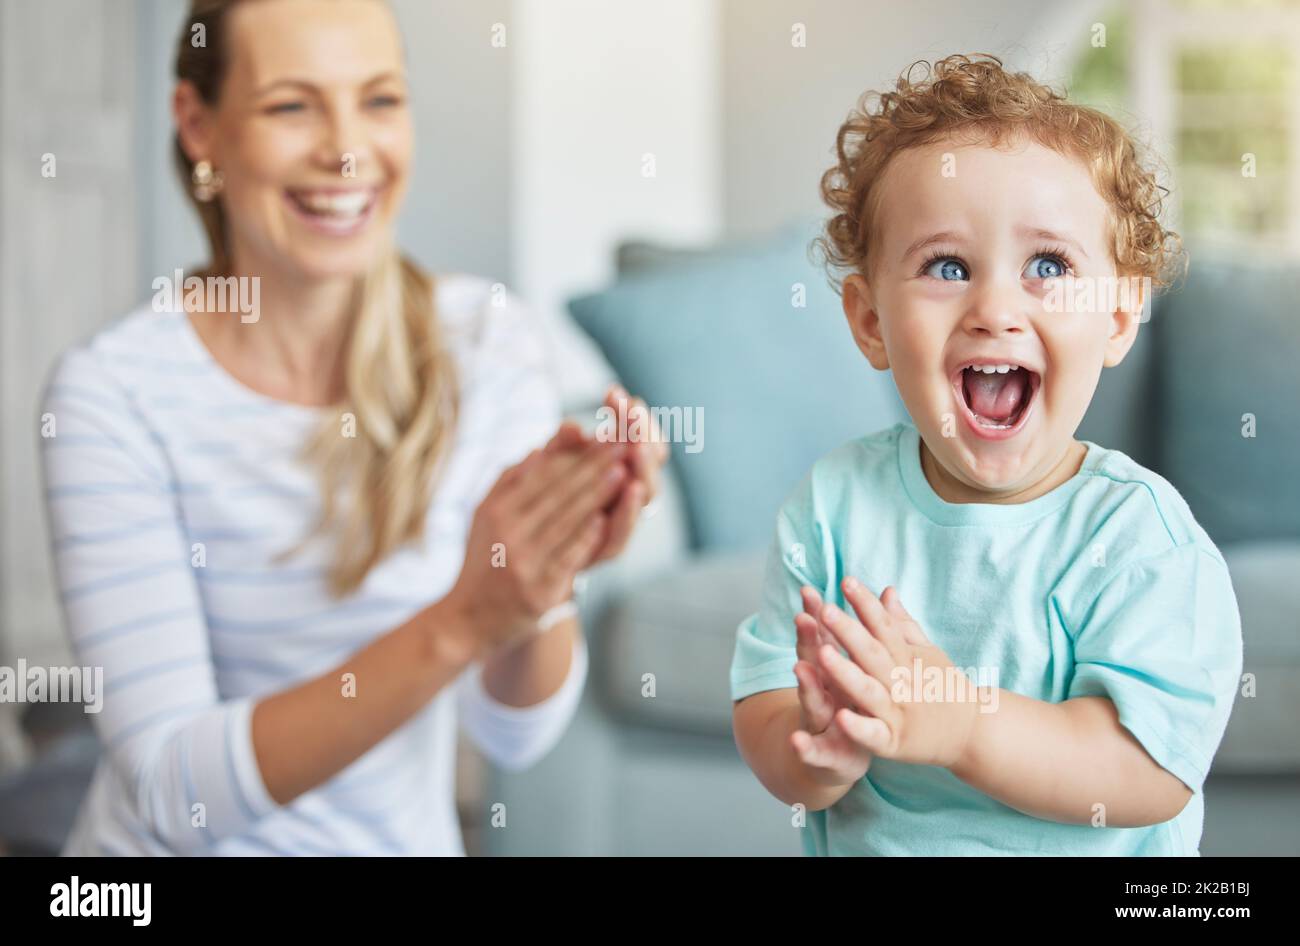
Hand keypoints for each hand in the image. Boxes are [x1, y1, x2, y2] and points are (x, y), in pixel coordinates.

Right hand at [442, 432, 629, 655]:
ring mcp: (523, 562)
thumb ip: (510, 482)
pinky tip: (604, 519)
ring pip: (565, 521)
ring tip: (621, 471)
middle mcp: (508, 532)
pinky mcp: (538, 590)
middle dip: (593, 466)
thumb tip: (538, 449)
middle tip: (622, 443)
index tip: (602, 436)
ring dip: (596, 494)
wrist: (466, 619)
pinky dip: (585, 537)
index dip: (575, 454)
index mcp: (497, 510)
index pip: (543, 475)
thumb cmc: (483, 560)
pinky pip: (565, 557)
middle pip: (558, 493)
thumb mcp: (485, 516)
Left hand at [551, 385, 669, 565]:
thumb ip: (562, 448)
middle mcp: (630, 495)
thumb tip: (572, 427)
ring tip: (636, 446)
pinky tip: (628, 487)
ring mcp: (622, 521)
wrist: (526, 557)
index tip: (616, 393)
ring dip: (643, 466)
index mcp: (621, 469)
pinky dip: (628, 512)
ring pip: (647, 494)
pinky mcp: (606, 550)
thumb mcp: (551, 467)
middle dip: (641, 433)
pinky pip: (625, 532)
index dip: (635, 417)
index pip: (644, 438)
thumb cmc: (542, 500)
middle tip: (632, 411)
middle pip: (651, 459)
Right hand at [789, 586, 873, 786]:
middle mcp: (823, 693)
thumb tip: (860, 598)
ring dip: (806, 685)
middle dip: (808, 640)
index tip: (810, 591)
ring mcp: (820, 722)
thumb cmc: (847, 709)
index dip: (817, 615)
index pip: (824, 639)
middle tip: (802, 618)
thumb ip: (844, 640)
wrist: (834, 761)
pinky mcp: (821, 754)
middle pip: (813, 663)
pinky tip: (796, 742)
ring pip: (812, 701)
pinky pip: (813, 751)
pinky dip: (804, 747)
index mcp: (834, 674)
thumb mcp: (849, 674)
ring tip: (799, 669)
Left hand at [812, 578, 978, 768]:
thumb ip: (902, 624)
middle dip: (849, 631)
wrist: (973, 733)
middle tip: (825, 610)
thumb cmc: (944, 688)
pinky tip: (840, 717)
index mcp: (907, 658)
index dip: (866, 604)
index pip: (884, 627)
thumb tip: (887, 590)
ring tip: (822, 653)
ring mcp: (898, 712)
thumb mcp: (927, 653)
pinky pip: (874, 733)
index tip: (847, 581)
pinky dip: (859, 727)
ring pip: (868, 691)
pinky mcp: (894, 742)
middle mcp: (902, 682)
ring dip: (846, 673)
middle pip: (872, 654)